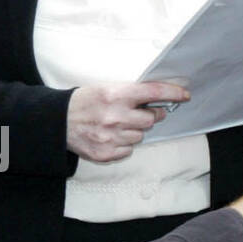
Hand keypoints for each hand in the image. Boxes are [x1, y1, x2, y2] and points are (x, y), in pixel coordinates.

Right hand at [66, 81, 189, 162]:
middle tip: (138, 112)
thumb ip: (132, 93)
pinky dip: (123, 144)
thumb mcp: (107, 88)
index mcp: (116, 95)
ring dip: (134, 130)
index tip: (185, 95)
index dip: (173, 93)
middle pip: (151, 118)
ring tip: (116, 124)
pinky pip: (129, 150)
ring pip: (140, 135)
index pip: (154, 92)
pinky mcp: (105, 153)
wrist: (57, 122)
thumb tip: (160, 99)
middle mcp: (115, 116)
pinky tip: (110, 136)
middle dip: (149, 115)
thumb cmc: (86, 102)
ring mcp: (110, 136)